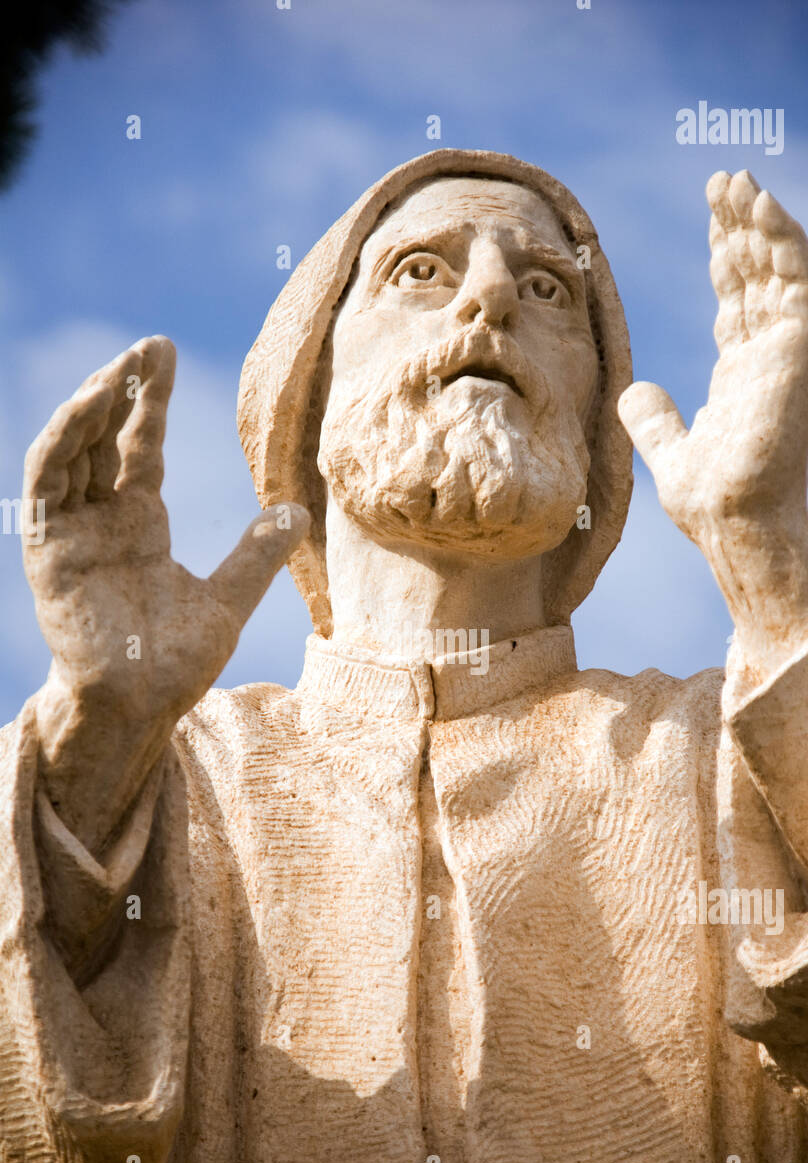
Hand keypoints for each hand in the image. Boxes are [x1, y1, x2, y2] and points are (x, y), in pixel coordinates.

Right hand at [25, 336, 308, 850]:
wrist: (141, 707)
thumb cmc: (177, 664)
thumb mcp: (228, 599)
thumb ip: (256, 554)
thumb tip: (298, 511)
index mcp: (139, 523)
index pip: (138, 447)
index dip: (148, 402)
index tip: (164, 354)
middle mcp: (102, 519)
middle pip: (103, 438)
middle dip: (121, 389)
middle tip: (149, 346)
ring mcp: (73, 533)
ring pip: (69, 451)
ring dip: (88, 406)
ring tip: (119, 369)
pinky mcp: (49, 552)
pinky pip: (45, 486)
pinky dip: (60, 443)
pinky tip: (85, 409)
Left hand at [618, 171, 807, 675]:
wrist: (732, 524)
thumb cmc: (709, 501)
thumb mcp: (668, 449)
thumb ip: (654, 418)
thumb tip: (636, 389)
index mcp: (744, 375)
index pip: (738, 302)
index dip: (726, 259)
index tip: (710, 221)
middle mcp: (770, 358)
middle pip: (759, 276)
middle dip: (742, 227)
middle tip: (722, 182)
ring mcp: (788, 353)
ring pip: (782, 269)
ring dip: (762, 222)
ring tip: (738, 182)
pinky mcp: (800, 352)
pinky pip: (799, 282)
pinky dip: (784, 240)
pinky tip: (762, 205)